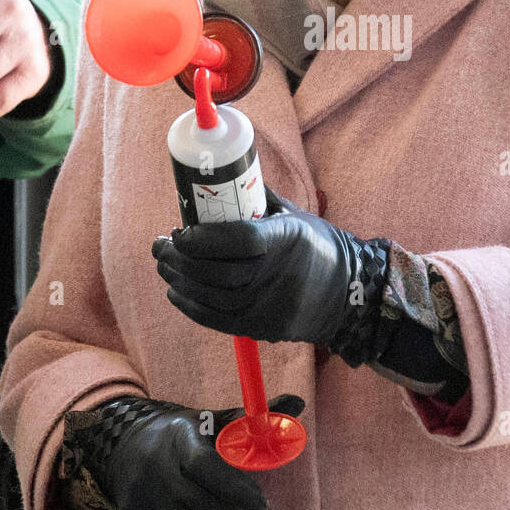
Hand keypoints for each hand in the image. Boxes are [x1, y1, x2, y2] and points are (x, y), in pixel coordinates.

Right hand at [71, 394, 304, 509]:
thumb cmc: (185, 433)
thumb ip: (255, 416)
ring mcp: (146, 498)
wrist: (127, 448)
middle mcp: (157, 469)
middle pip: (200, 503)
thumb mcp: (215, 420)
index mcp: (179, 437)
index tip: (264, 500)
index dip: (234, 486)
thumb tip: (299, 403)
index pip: (203, 465)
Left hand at [152, 188, 389, 359]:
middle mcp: (278, 275)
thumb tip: (219, 182)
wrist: (348, 294)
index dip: (202, 238)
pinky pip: (216, 319)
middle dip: (180, 259)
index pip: (239, 239)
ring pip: (211, 296)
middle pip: (217, 271)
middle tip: (162, 246)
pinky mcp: (262, 327)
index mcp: (288, 239)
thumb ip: (257, 202)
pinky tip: (176, 291)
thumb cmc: (317, 246)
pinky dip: (190, 305)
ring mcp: (269, 306)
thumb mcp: (294, 215)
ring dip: (179, 280)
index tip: (180, 231)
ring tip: (165, 266)